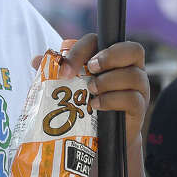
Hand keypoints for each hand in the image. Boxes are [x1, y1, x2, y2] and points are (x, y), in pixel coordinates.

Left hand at [33, 34, 149, 139]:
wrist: (102, 135)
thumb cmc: (87, 102)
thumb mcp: (71, 85)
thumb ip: (55, 71)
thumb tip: (36, 60)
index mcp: (112, 57)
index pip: (102, 40)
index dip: (82, 50)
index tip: (65, 69)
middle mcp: (131, 68)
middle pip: (133, 50)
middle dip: (109, 57)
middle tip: (89, 69)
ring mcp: (139, 88)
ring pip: (133, 75)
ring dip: (108, 81)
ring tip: (91, 90)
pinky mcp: (139, 108)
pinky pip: (133, 99)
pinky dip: (113, 100)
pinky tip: (97, 105)